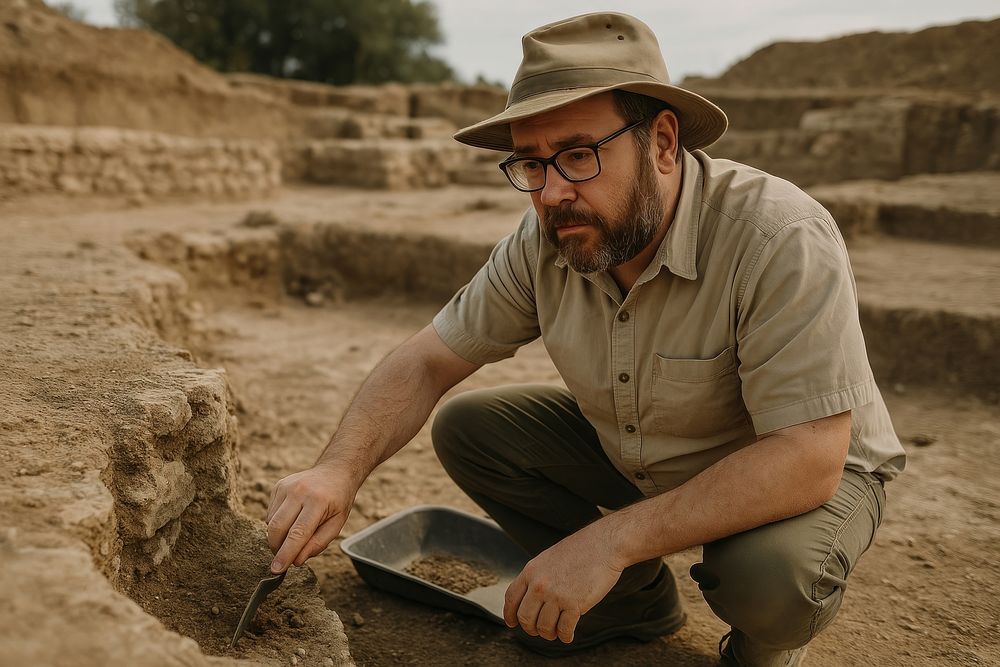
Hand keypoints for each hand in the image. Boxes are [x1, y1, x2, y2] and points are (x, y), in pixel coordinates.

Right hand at [265, 463, 355, 571]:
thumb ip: (318, 543)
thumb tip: (296, 560)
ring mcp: (286, 487)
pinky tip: (292, 518)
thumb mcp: (337, 524)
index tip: (277, 569)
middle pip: (278, 528)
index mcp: (318, 501)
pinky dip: (277, 523)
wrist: (335, 471)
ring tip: (295, 533)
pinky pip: (270, 513)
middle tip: (284, 558)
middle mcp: (299, 491)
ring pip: (271, 522)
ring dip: (278, 537)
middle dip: (276, 548)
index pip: (297, 534)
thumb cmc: (338, 501)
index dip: (286, 554)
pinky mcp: (278, 486)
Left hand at [503, 524, 624, 643]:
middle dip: (530, 629)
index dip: (509, 614)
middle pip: (525, 618)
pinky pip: (563, 630)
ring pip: (543, 627)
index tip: (512, 623)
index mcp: (531, 570)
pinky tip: (568, 635)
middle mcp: (539, 584)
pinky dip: (565, 636)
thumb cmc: (580, 550)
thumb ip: (538, 576)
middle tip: (539, 631)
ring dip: (549, 634)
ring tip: (556, 632)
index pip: (511, 598)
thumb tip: (530, 597)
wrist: (604, 545)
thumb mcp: (549, 558)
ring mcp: (556, 595)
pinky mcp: (574, 605)